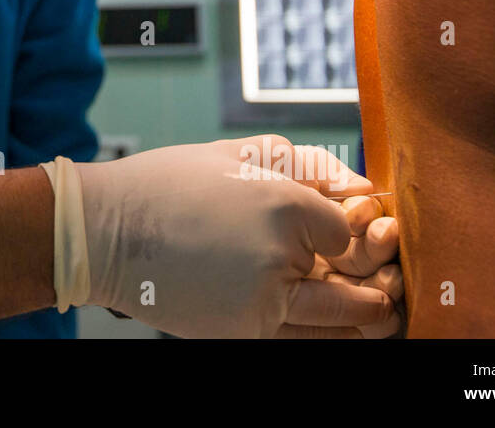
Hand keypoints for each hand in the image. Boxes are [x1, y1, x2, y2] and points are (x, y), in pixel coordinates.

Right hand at [42, 136, 398, 337]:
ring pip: (339, 320)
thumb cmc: (167, 186)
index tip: (345, 222)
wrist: (104, 233)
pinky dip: (326, 334)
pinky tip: (337, 325)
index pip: (348, 227)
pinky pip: (301, 339)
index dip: (352, 224)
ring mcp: (261, 304)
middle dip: (379, 276)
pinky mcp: (242, 334)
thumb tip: (357, 188)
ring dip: (366, 314)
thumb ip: (303, 165)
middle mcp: (280, 258)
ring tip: (378, 308)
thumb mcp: (237, 155)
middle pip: (357, 279)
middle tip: (390, 276)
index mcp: (282, 205)